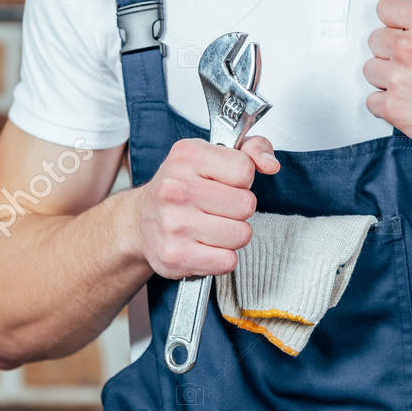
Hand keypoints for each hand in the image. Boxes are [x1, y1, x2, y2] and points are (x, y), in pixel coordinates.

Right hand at [136, 134, 278, 279]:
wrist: (140, 221)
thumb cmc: (182, 185)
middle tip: (218, 207)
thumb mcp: (213, 154)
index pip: (245, 170)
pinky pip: (227, 261)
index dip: (242, 179)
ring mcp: (173, 224)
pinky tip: (205, 245)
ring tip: (212, 226)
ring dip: (232, 234)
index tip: (225, 182)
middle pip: (246, 204)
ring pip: (241, 234)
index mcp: (187, 156)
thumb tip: (270, 164)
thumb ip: (252, 149)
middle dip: (239, 208)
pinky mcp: (175, 256)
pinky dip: (222, 257)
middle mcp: (175, 189)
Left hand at [363, 0, 411, 161]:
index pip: (385, 7)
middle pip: (375, 39)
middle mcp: (409, 47)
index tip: (400, 30)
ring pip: (370, 69)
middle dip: (391, 50)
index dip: (394, 20)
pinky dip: (386, 104)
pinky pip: (372, 100)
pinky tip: (407, 102)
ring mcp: (398, 77)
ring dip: (386, 77)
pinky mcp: (393, 107)